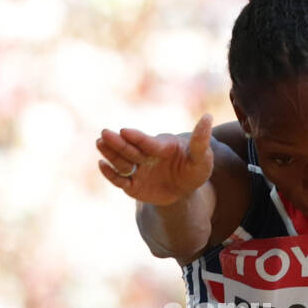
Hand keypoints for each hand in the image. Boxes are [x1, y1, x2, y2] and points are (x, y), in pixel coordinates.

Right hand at [97, 113, 213, 204]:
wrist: (184, 191)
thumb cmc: (194, 170)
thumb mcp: (202, 159)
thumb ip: (201, 141)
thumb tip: (208, 117)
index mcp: (161, 147)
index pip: (147, 142)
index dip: (137, 138)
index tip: (125, 131)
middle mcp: (146, 155)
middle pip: (130, 149)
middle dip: (117, 142)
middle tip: (104, 133)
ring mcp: (137, 170)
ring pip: (121, 162)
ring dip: (110, 153)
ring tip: (99, 143)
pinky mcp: (132, 185)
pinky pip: (119, 180)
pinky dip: (110, 173)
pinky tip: (102, 165)